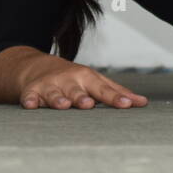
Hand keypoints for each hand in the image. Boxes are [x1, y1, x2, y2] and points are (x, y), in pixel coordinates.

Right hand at [19, 58, 148, 109]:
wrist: (38, 67)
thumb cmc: (74, 79)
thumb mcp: (95, 81)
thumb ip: (117, 92)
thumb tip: (143, 103)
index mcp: (88, 78)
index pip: (104, 90)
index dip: (116, 98)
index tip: (127, 105)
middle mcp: (69, 81)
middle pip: (77, 91)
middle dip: (82, 98)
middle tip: (88, 104)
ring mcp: (50, 85)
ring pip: (54, 94)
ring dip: (58, 99)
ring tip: (63, 105)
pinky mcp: (32, 91)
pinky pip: (29, 97)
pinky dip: (29, 100)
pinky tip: (31, 105)